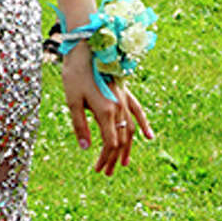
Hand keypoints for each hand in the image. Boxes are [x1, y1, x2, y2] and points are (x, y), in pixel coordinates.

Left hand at [60, 42, 153, 174]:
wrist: (86, 47)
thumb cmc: (76, 73)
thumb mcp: (73, 101)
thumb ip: (80, 125)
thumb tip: (86, 148)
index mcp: (105, 111)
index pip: (110, 143)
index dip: (106, 158)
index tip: (99, 169)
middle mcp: (118, 107)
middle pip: (120, 139)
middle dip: (114, 158)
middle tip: (107, 173)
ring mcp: (123, 99)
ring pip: (130, 129)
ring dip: (127, 148)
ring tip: (125, 163)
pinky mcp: (124, 91)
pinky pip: (137, 111)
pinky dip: (143, 124)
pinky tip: (149, 137)